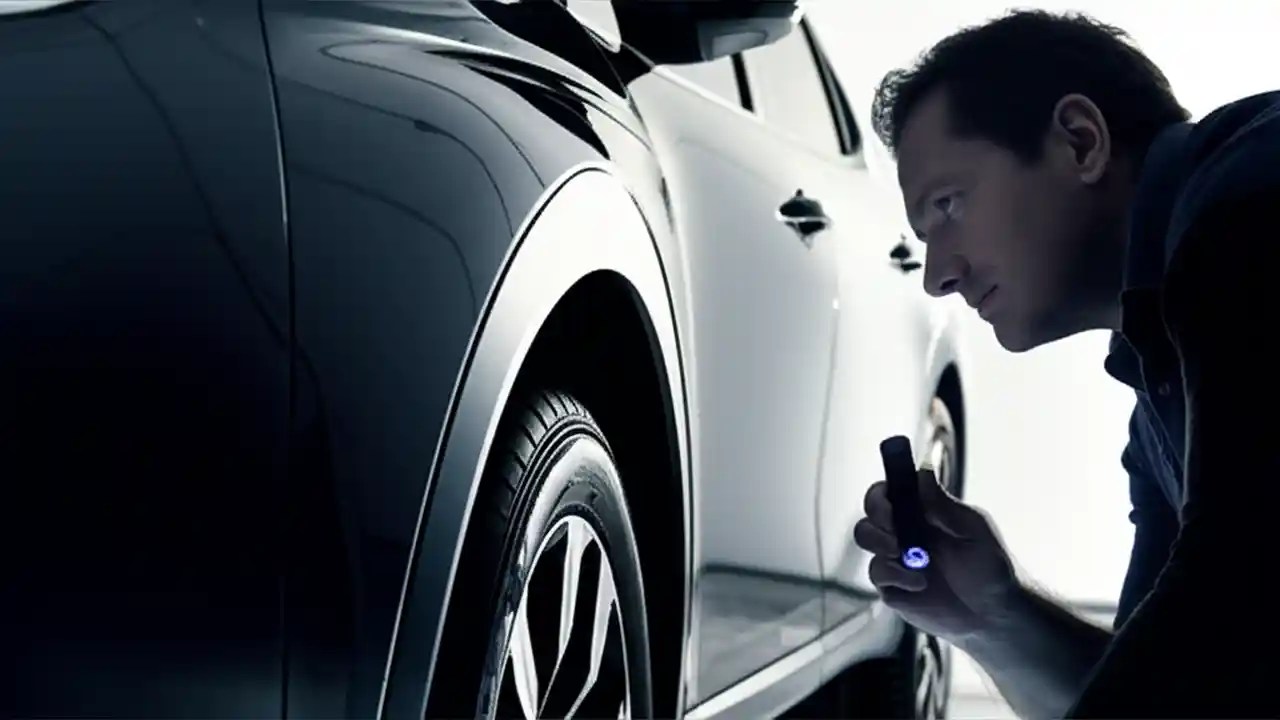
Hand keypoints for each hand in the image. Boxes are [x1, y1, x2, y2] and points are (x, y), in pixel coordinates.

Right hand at [853, 467, 1020, 645]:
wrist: (993, 616)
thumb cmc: (990, 567)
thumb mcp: (974, 530)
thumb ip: (945, 504)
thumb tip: (923, 471)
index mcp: (922, 512)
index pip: (888, 492)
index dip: (881, 494)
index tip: (890, 505)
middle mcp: (904, 531)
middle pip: (869, 513)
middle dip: (877, 520)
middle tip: (896, 533)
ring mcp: (896, 559)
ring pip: (866, 538)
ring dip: (880, 543)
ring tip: (905, 556)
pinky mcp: (892, 586)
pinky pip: (877, 573)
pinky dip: (895, 576)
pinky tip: (919, 583)